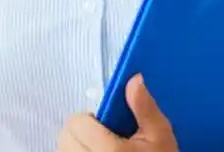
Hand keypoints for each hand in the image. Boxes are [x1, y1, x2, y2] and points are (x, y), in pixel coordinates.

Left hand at [56, 74, 177, 150]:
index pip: (76, 122)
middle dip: (80, 133)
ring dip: (75, 147)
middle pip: (65, 137)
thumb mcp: (160, 136)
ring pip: (63, 151)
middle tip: (103, 139)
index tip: (107, 126)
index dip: (90, 119)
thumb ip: (144, 108)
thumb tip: (133, 79)